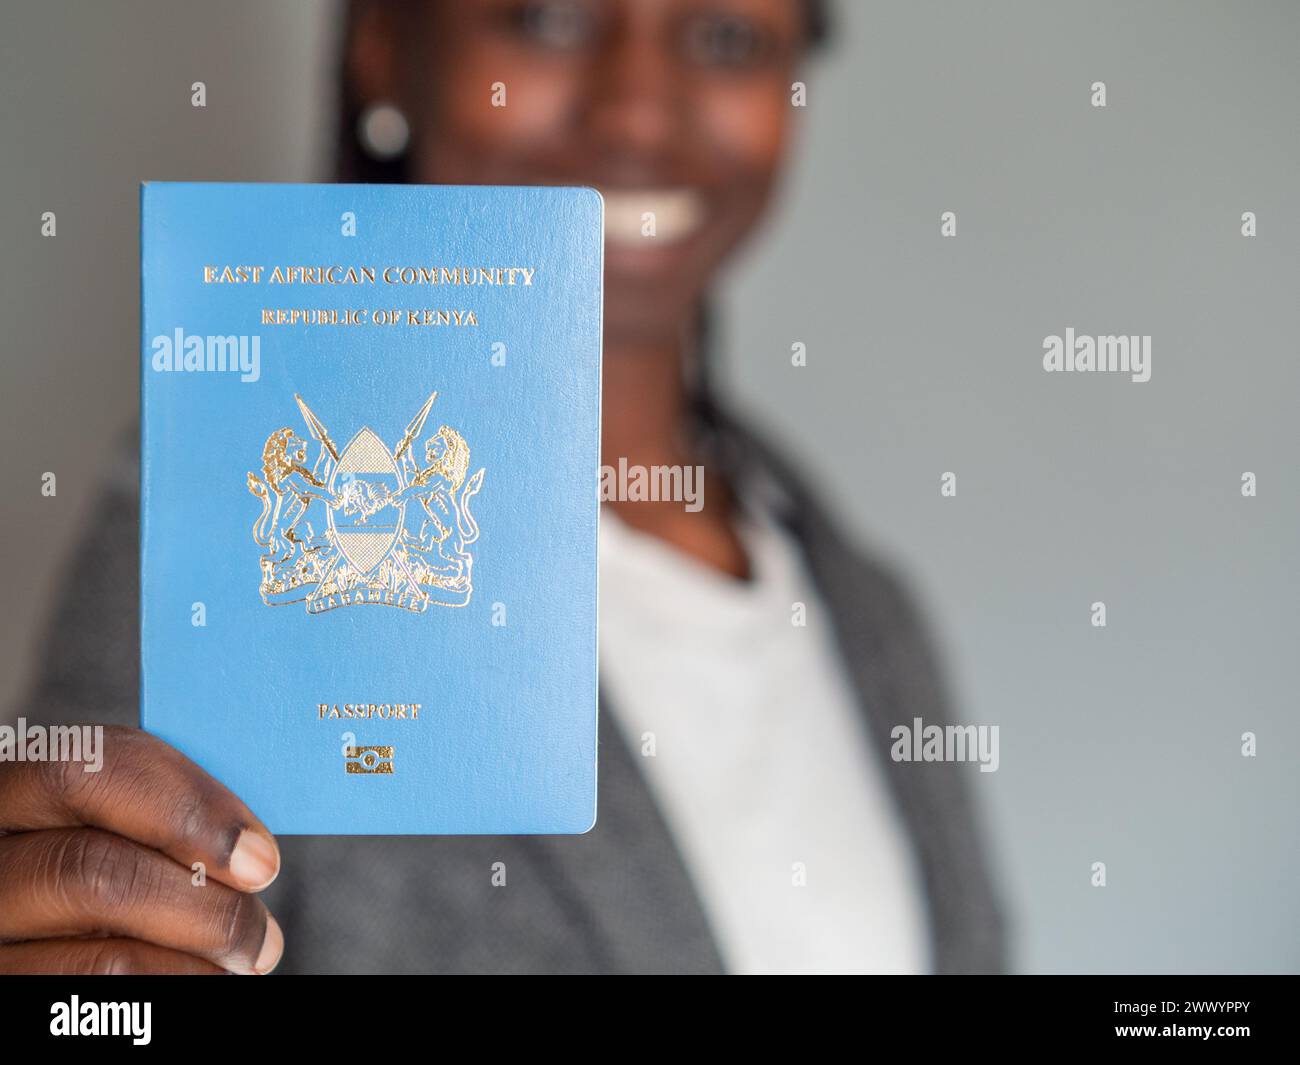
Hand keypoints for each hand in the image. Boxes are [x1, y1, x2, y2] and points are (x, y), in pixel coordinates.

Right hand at [0, 725, 282, 973]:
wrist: (50, 944)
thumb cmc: (100, 872)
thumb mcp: (109, 823)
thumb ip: (157, 815)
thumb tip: (252, 851)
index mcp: (9, 793)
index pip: (86, 769)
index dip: (185, 805)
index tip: (258, 854)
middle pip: (92, 872)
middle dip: (203, 904)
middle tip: (260, 932)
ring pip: (102, 958)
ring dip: (196, 962)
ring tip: (241, 960)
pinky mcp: (4, 995)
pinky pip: (96, 1006)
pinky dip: (171, 992)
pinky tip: (197, 980)